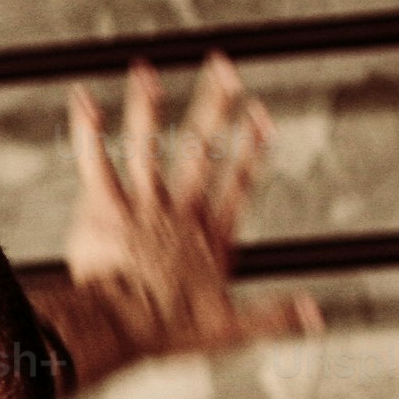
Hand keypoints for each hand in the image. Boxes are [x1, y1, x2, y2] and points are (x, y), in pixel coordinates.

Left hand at [54, 53, 318, 376]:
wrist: (122, 325)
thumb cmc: (166, 329)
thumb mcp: (230, 328)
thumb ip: (273, 317)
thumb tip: (315, 317)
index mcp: (209, 235)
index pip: (236, 182)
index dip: (250, 149)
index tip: (259, 117)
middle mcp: (177, 211)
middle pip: (200, 149)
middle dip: (214, 105)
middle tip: (223, 69)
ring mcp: (141, 206)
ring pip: (146, 146)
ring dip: (146, 107)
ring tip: (146, 72)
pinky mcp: (104, 208)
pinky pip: (95, 161)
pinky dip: (86, 130)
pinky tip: (82, 100)